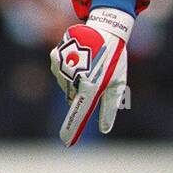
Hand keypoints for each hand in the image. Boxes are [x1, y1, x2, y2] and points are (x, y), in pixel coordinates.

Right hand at [50, 6, 132, 146]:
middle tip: (96, 75)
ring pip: (65, 86)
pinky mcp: (55, 58)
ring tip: (89, 65)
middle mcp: (73, 77)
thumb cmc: (115, 59)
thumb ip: (109, 108)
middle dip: (83, 93)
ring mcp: (62, 66)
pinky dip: (69, 72)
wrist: (104, 29)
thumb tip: (104, 129)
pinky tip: (80, 60)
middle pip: (73, 98)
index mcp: (91, 85)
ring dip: (75, 82)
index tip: (67, 142)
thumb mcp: (117, 84)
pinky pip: (60, 74)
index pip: (79, 113)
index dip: (73, 129)